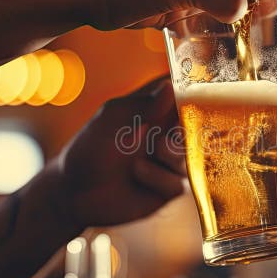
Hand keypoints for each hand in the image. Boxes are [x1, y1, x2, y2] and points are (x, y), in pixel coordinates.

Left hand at [48, 76, 187, 229]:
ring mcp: (171, 160)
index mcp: (156, 108)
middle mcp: (168, 132)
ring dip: (168, 156)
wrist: (75, 191)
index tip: (192, 102)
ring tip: (137, 162)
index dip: (196, 97)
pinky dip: (158, 178)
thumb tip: (170, 85)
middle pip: (201, 127)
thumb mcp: (114, 119)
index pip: (187, 95)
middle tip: (171, 134)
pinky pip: (180, 182)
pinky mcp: (170, 187)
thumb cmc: (91, 147)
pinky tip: (137, 175)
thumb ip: (145, 105)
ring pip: (192, 155)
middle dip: (187, 131)